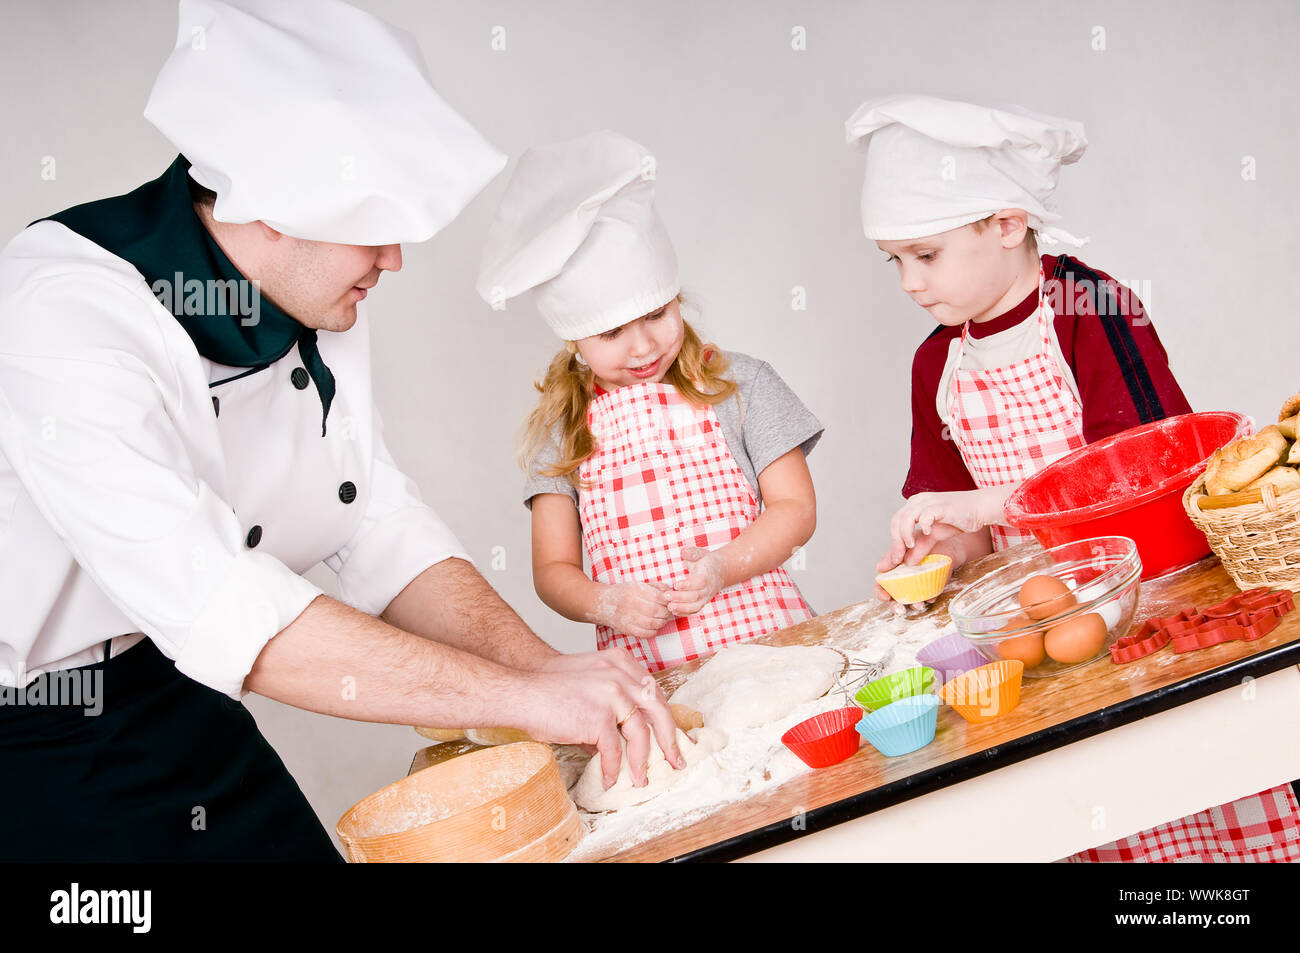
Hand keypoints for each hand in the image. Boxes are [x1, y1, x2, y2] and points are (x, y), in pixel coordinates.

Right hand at [514, 663, 684, 789]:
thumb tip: (621, 742)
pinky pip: (614, 750)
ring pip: (641, 734)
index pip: (654, 692)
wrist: (523, 692)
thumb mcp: (589, 687)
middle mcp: (621, 675)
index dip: (667, 717)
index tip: (675, 737)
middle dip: (670, 739)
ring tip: (640, 779)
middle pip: (659, 710)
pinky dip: (612, 768)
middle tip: (677, 760)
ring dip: (641, 762)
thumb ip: (610, 707)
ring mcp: (612, 694)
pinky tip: (608, 778)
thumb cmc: (549, 691)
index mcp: (621, 663)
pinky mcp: (599, 716)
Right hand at [593, 581, 672, 639]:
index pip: (657, 597)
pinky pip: (644, 634)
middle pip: (656, 611)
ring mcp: (628, 618)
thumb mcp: (638, 584)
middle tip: (667, 612)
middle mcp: (631, 603)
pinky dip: (653, 631)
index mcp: (635, 590)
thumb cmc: (624, 593)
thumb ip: (656, 587)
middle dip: (666, 612)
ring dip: (661, 622)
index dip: (667, 601)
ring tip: (662, 619)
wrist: (603, 603)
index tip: (669, 602)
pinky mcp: (626, 629)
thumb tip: (671, 592)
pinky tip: (654, 627)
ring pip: (652, 623)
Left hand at [667, 546, 725, 615]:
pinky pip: (694, 611)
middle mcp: (707, 589)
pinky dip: (684, 613)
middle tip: (666, 596)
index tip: (676, 584)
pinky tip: (674, 611)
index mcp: (707, 575)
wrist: (720, 571)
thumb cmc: (706, 561)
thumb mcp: (701, 553)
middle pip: (695, 596)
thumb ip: (692, 553)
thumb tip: (684, 552)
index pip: (699, 582)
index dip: (688, 585)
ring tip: (669, 607)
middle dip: (680, 598)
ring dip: (682, 608)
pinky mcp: (702, 603)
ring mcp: (705, 598)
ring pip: (695, 606)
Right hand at [874, 522, 965, 603]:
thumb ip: (891, 557)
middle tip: (900, 608)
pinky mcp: (931, 588)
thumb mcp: (902, 547)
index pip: (881, 586)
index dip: (880, 593)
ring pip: (911, 601)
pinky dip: (929, 598)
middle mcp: (903, 582)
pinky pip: (928, 597)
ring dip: (913, 605)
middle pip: (894, 599)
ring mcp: (917, 586)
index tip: (886, 596)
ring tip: (918, 604)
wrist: (943, 541)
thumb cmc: (919, 542)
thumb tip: (879, 568)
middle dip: (895, 607)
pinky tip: (930, 597)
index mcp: (892, 573)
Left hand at [888, 487, 1011, 554]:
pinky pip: (926, 514)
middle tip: (898, 558)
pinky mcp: (941, 506)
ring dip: (905, 534)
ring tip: (910, 546)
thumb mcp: (936, 535)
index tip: (894, 560)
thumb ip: (921, 546)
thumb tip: (908, 562)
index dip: (893, 542)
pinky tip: (927, 532)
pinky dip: (923, 525)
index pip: (896, 522)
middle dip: (896, 542)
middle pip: (897, 520)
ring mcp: (929, 502)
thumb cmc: (958, 519)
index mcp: (914, 505)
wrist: (980, 508)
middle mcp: (918, 501)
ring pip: (907, 517)